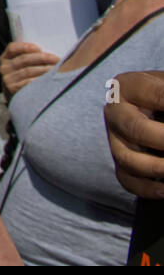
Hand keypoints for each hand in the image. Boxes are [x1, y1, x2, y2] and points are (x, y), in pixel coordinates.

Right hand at [0, 41, 59, 97]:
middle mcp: (4, 68)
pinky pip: (28, 82)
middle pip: (24, 59)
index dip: (25, 46)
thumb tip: (51, 50)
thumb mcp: (20, 65)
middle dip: (42, 58)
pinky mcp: (13, 89)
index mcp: (5, 58)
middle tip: (56, 59)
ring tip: (57, 69)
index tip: (39, 48)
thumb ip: (28, 57)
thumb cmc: (24, 76)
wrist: (18, 96)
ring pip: (28, 71)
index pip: (12, 48)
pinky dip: (40, 80)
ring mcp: (8, 79)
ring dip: (44, 69)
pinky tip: (49, 79)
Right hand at [104, 70, 163, 198]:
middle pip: (136, 129)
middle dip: (163, 139)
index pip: (157, 94)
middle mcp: (116, 112)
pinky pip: (127, 180)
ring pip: (127, 158)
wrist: (150, 110)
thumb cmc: (162, 95)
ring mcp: (114, 139)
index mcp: (130, 86)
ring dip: (157, 167)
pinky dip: (148, 188)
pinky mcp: (119, 162)